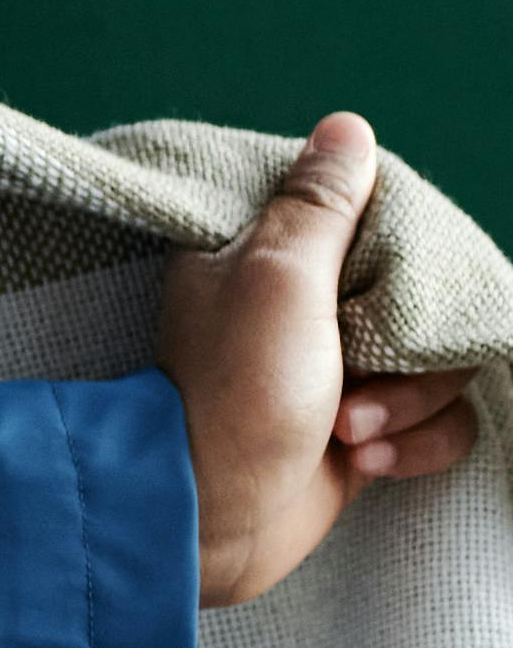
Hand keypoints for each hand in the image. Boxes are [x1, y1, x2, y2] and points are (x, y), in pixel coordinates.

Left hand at [155, 112, 478, 606]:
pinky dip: (412, 444)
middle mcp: (305, 310)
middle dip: (411, 349)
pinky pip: (439, 424)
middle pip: (423, 299)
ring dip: (408, 403)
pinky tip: (362, 463)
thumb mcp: (279, 279)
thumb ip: (318, 205)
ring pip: (441, 365)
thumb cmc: (234, 393)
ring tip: (346, 431)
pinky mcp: (359, 434)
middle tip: (356, 380)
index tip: (385, 283)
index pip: (369, 219)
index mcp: (270, 258)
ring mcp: (337, 375)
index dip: (397, 253)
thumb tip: (347, 128)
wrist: (206, 520)